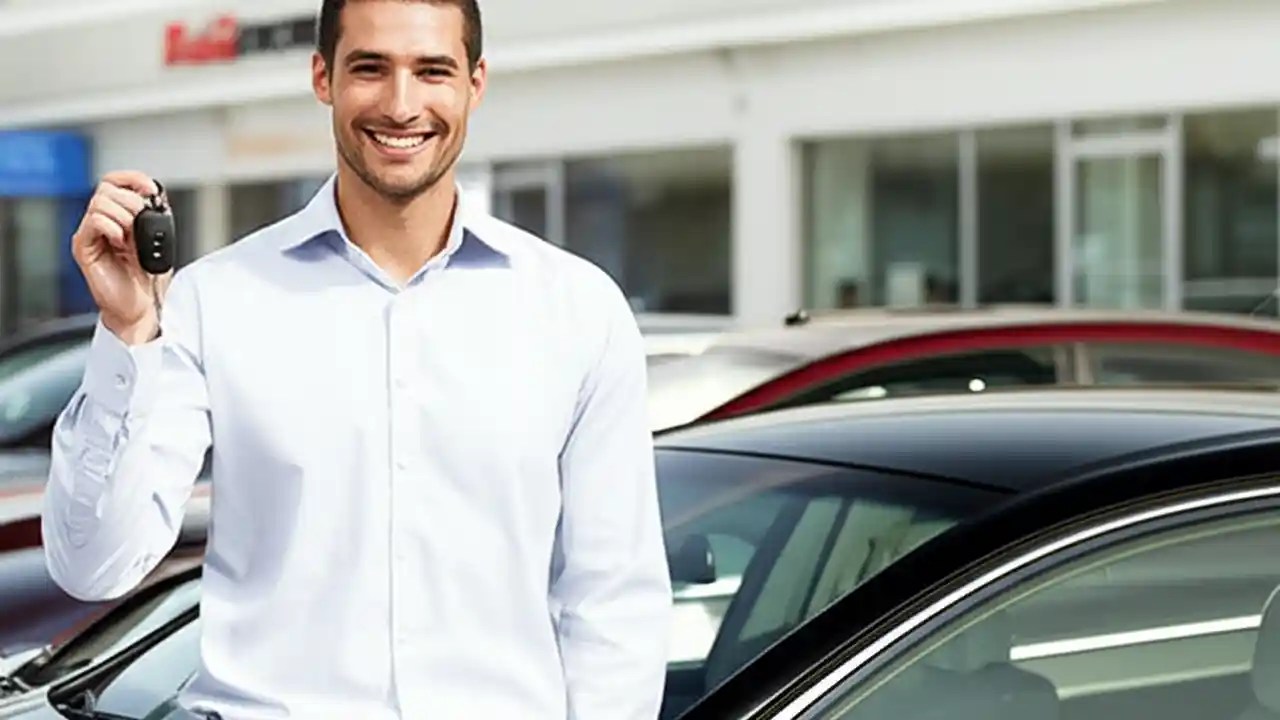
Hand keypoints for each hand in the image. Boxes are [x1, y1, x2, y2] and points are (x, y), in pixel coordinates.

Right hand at [71, 171, 171, 344]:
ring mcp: (91, 235)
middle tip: (142, 222)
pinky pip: (93, 222)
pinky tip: (121, 241)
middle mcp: (101, 223)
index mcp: (118, 217)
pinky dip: (111, 226)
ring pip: (100, 203)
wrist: (142, 308)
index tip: (151, 188)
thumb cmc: (147, 280)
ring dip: (123, 215)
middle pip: (106, 188)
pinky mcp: (84, 248)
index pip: (115, 182)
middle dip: (131, 201)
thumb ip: (153, 217)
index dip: (132, 179)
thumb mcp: (157, 241)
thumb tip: (156, 196)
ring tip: (131, 237)